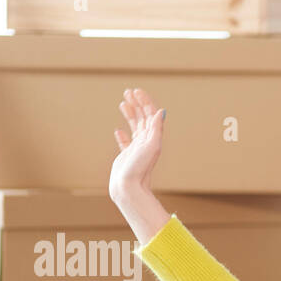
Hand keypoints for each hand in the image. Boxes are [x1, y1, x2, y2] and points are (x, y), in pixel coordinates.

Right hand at [110, 87, 164, 206]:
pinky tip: (118, 131)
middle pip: (143, 119)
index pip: (150, 115)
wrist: (129, 188)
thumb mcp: (151, 146)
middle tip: (128, 92)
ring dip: (130, 114)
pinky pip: (125, 143)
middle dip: (137, 104)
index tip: (136, 92)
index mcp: (153, 138)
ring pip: (134, 128)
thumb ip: (156, 129)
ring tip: (123, 103)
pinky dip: (122, 135)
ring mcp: (136, 149)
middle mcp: (146, 143)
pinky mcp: (127, 157)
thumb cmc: (140, 168)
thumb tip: (161, 111)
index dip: (144, 102)